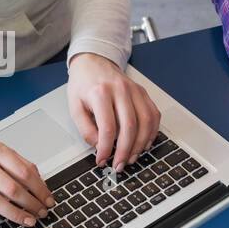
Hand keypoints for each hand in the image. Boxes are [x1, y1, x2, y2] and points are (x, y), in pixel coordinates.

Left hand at [66, 52, 161, 170]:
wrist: (94, 62)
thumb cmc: (83, 84)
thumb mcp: (74, 106)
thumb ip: (85, 128)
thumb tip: (98, 146)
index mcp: (100, 93)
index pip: (107, 126)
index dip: (106, 147)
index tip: (102, 159)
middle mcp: (120, 90)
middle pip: (129, 126)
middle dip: (125, 150)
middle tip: (119, 165)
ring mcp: (134, 90)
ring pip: (145, 122)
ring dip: (140, 145)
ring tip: (131, 157)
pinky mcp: (143, 93)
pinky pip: (153, 115)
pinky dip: (151, 132)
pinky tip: (144, 144)